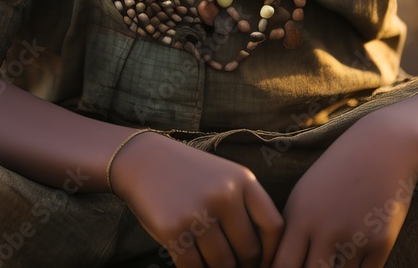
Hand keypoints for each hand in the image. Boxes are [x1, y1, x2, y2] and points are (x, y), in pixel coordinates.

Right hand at [110, 131, 283, 267]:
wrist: (144, 160)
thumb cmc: (190, 175)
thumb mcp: (224, 178)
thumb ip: (245, 208)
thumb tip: (263, 257)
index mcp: (243, 180)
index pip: (274, 226)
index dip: (273, 253)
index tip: (264, 265)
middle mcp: (224, 195)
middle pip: (248, 251)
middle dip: (244, 267)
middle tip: (234, 266)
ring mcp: (198, 213)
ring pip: (223, 265)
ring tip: (213, 264)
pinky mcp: (173, 230)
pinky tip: (194, 264)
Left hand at [270, 107, 417, 267]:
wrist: (383, 146)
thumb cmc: (339, 170)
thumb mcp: (306, 192)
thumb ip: (292, 230)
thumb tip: (282, 265)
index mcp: (300, 214)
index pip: (281, 266)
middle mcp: (324, 227)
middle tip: (319, 263)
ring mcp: (353, 235)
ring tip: (341, 249)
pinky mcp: (381, 241)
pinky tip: (361, 253)